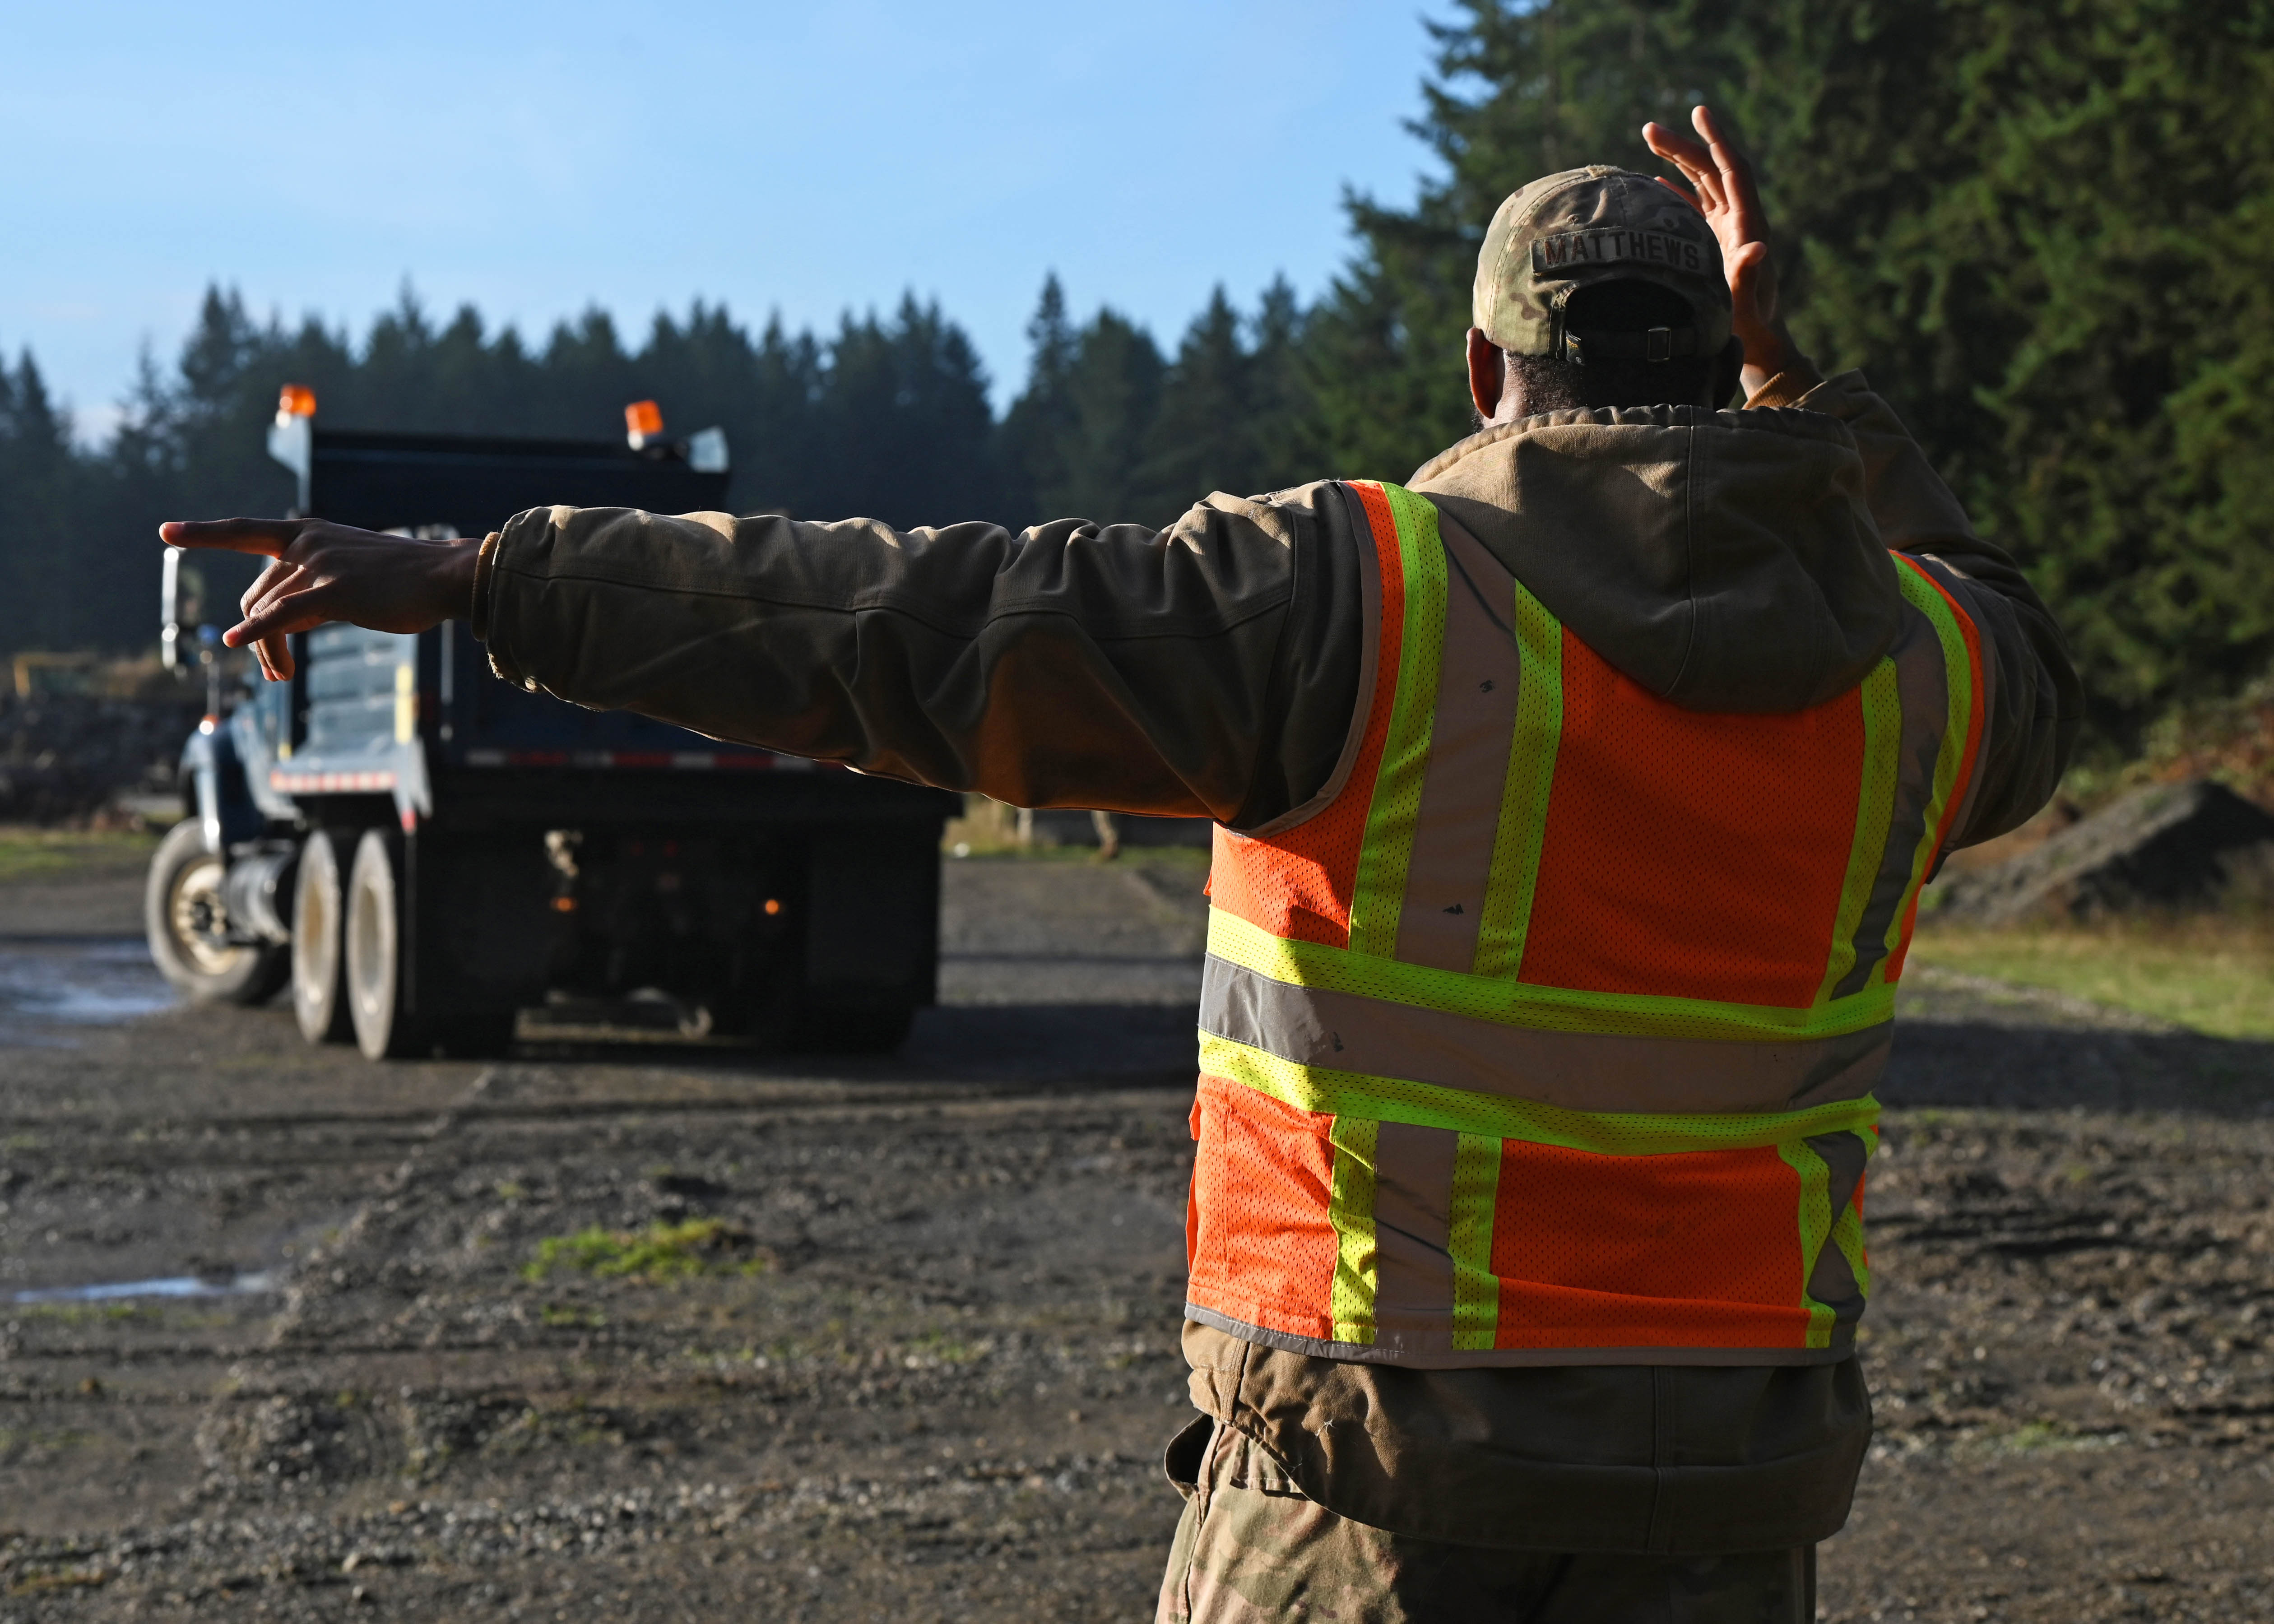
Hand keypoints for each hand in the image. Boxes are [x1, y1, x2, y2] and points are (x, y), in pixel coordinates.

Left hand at [158, 518, 479, 681]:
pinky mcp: (336, 592)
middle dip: (256, 633)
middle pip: (258, 592)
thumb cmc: (405, 580)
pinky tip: (237, 644)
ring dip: (268, 650)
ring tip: (279, 677)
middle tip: (275, 672)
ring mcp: (320, 565)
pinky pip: (284, 615)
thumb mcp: (349, 571)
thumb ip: (311, 584)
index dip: (204, 533)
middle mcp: (308, 543)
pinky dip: (257, 631)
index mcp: (309, 534)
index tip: (165, 532)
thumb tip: (279, 620)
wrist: (446, 576)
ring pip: (270, 611)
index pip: (246, 531)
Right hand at [1642, 105, 1808, 390]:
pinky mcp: (1713, 241)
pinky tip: (1654, 181)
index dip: (1717, 141)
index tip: (1699, 113)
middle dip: (1684, 146)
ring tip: (1649, 137)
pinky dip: (1675, 191)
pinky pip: (1694, 206)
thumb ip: (1748, 275)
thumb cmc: (1750, 326)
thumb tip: (1758, 246)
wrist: (1756, 340)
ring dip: (1677, 160)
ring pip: (1701, 183)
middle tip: (1650, 127)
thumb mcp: (1747, 303)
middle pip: (1712, 170)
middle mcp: (1738, 219)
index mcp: (1747, 224)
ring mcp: (1725, 228)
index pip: (1733, 171)